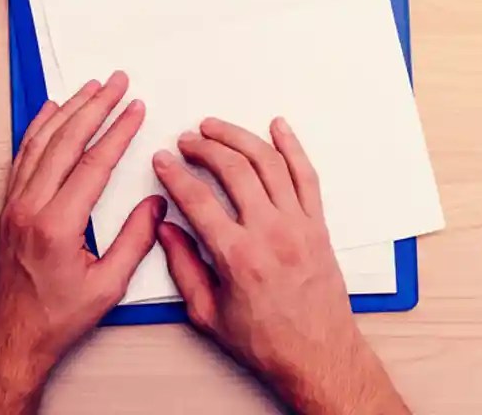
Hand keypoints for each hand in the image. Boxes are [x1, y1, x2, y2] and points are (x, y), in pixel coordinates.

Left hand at [0, 72, 165, 414]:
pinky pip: (23, 158)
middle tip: (116, 81)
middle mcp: (29, 208)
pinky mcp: (7, 210)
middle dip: (94, 106)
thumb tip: (155, 203)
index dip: (118, 132)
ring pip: (41, 144)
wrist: (8, 341)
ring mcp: (14, 206)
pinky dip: (38, 130)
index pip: (94, 164)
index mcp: (57, 224)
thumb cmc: (54, 319)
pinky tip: (49, 114)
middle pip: (65, 142)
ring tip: (89, 87)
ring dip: (67, 111)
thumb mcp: (108, 286)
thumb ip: (136, 240)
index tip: (135, 108)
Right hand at [153, 117, 408, 414]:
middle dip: (205, 148)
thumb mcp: (208, 313)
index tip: (163, 160)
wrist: (318, 353)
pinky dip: (292, 147)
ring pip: (270, 164)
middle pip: (235, 170)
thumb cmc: (266, 341)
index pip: (198, 199)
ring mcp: (299, 224)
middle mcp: (271, 233)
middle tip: (187, 141)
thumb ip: (183, 266)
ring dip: (241, 138)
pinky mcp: (318, 224)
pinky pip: (306, 175)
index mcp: (238, 256)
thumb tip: (165, 228)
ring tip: (217, 127)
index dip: (175, 174)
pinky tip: (278, 127)